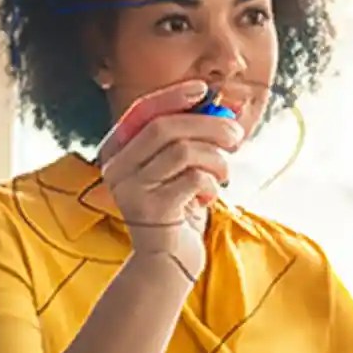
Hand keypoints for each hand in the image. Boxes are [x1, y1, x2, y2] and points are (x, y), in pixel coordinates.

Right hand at [96, 80, 243, 278]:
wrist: (167, 262)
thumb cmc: (177, 208)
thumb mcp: (179, 168)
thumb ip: (190, 136)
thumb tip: (224, 104)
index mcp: (116, 151)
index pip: (142, 112)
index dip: (173, 96)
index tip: (204, 89)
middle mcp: (116, 168)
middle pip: (165, 128)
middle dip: (208, 125)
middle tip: (237, 136)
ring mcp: (130, 190)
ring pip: (184, 151)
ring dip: (216, 159)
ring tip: (224, 174)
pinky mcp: (150, 211)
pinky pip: (193, 179)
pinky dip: (211, 185)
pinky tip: (208, 199)